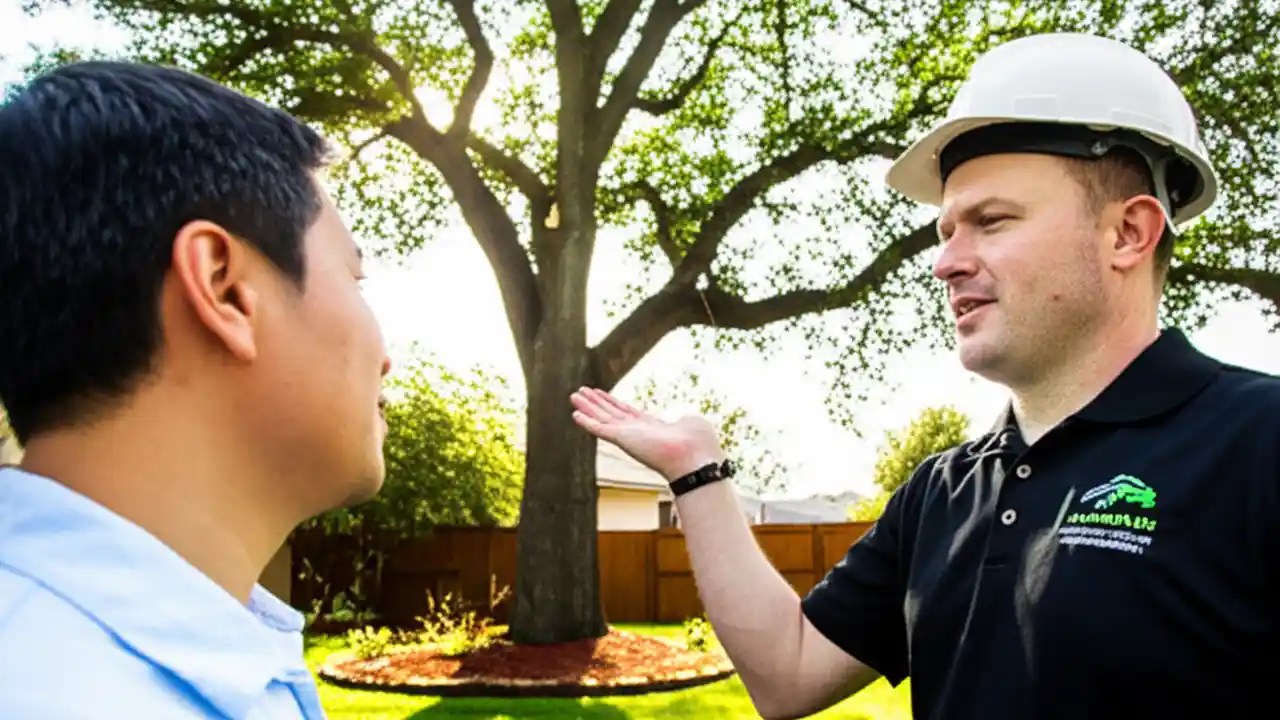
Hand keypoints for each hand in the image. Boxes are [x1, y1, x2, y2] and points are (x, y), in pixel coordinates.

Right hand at [570, 387, 725, 480]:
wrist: (693, 458)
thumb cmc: (697, 443)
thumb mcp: (691, 424)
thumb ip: (684, 420)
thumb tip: (684, 420)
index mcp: (652, 428)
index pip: (629, 413)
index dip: (614, 403)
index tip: (603, 394)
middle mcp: (637, 432)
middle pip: (611, 414)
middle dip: (597, 403)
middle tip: (582, 392)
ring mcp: (628, 436)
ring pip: (602, 419)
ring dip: (588, 407)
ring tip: (574, 396)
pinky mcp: (622, 438)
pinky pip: (600, 428)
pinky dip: (587, 421)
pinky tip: (575, 413)